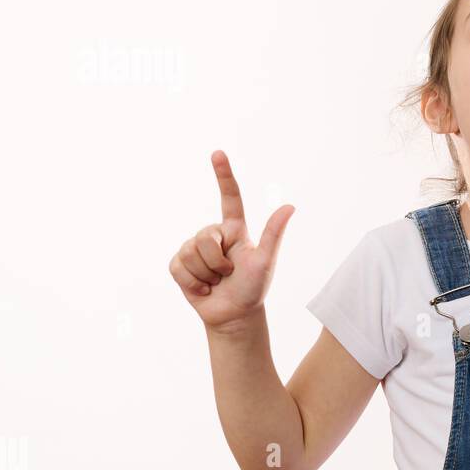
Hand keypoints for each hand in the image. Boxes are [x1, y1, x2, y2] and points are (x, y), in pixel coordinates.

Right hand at [168, 150, 294, 331]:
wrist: (234, 316)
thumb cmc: (253, 288)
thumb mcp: (265, 262)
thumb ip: (274, 234)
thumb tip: (290, 206)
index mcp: (235, 230)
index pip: (230, 197)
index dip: (223, 175)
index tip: (217, 153)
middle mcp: (213, 235)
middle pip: (205, 237)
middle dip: (217, 262)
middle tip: (228, 274)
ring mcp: (194, 249)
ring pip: (190, 253)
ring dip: (206, 274)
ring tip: (217, 282)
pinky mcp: (179, 266)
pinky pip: (178, 267)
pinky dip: (192, 283)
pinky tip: (203, 289)